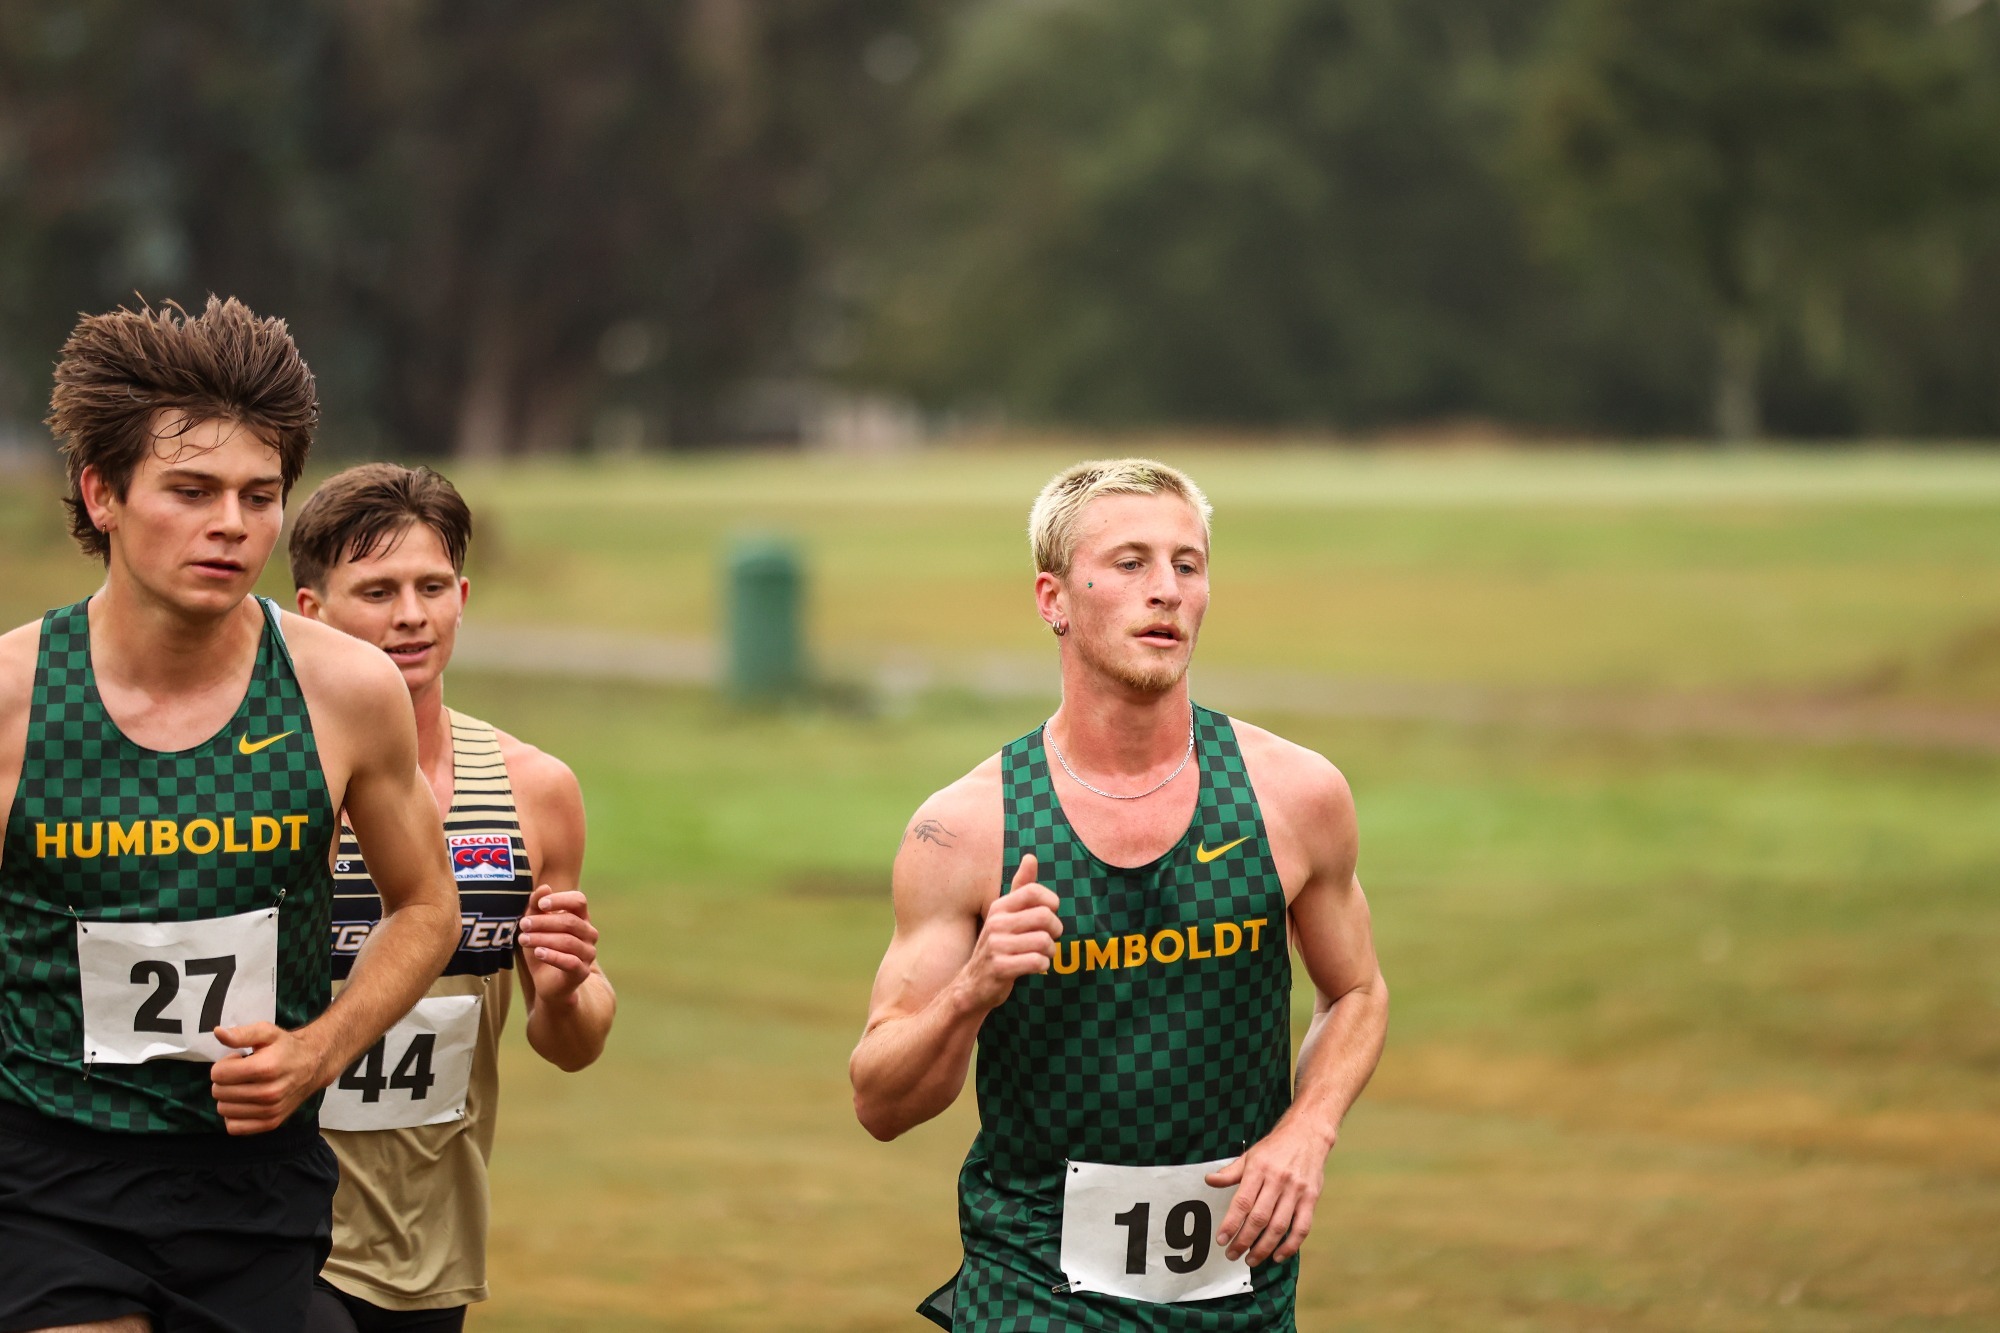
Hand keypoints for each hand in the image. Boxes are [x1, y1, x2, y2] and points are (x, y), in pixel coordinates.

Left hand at [210, 1023, 328, 1134]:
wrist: (314, 1065)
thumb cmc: (286, 1047)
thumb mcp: (267, 1032)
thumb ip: (242, 1033)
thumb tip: (218, 1032)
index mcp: (266, 1068)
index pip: (218, 1074)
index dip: (224, 1064)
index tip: (238, 1060)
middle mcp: (269, 1093)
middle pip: (219, 1092)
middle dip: (225, 1081)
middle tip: (242, 1073)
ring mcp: (271, 1110)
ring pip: (224, 1110)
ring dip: (229, 1098)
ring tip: (245, 1086)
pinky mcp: (271, 1123)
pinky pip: (235, 1128)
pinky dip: (234, 1116)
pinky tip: (244, 1103)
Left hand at [520, 887, 598, 1005]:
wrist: (547, 984)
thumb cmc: (543, 949)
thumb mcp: (535, 927)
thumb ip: (536, 907)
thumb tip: (544, 887)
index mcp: (580, 918)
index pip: (579, 900)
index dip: (561, 900)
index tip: (540, 905)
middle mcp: (589, 933)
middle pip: (570, 921)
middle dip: (544, 922)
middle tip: (523, 925)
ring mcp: (588, 953)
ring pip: (568, 941)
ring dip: (543, 938)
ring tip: (523, 939)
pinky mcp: (582, 971)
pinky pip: (570, 961)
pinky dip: (553, 956)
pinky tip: (538, 953)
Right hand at [957, 855, 1061, 1011]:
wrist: (973, 984)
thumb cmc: (998, 946)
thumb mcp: (1005, 914)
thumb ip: (1020, 887)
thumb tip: (1031, 856)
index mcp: (999, 907)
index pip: (1034, 891)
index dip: (1051, 902)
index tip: (1050, 914)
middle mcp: (996, 923)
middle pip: (1045, 916)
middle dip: (1056, 930)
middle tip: (1049, 938)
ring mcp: (996, 946)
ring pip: (1044, 941)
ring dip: (1050, 951)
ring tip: (1041, 954)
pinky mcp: (1000, 968)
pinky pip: (1036, 961)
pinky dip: (1042, 965)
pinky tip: (1035, 967)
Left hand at [1206, 1120, 1331, 1265]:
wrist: (1308, 1133)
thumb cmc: (1276, 1147)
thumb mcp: (1250, 1155)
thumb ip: (1231, 1172)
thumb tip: (1209, 1180)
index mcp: (1259, 1169)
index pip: (1242, 1202)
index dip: (1231, 1224)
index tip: (1222, 1240)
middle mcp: (1278, 1181)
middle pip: (1259, 1218)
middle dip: (1244, 1241)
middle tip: (1233, 1255)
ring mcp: (1296, 1191)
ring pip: (1279, 1227)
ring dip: (1264, 1247)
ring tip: (1251, 1259)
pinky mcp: (1311, 1199)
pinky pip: (1302, 1228)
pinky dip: (1290, 1245)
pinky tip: (1278, 1255)